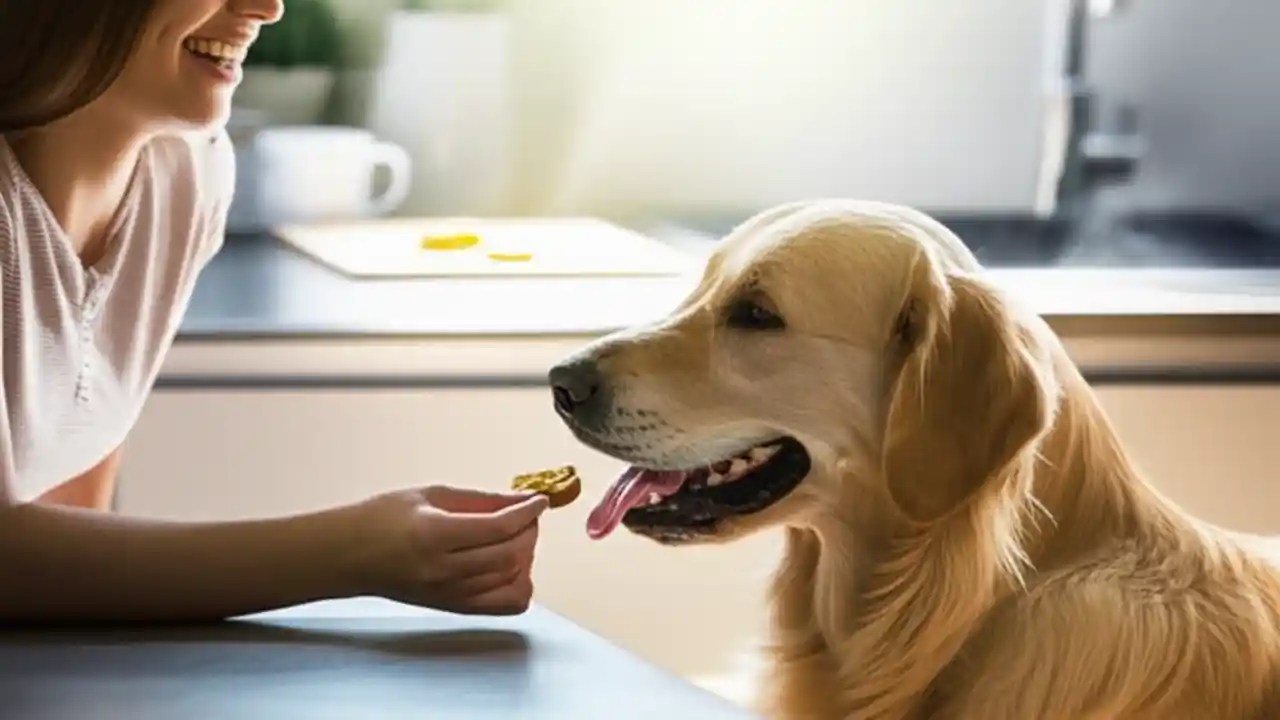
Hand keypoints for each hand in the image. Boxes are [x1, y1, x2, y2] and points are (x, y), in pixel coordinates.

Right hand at [339, 485, 549, 615]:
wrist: (348, 556)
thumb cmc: (382, 519)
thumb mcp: (430, 495)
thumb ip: (480, 499)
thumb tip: (521, 498)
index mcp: (435, 535)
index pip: (499, 526)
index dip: (527, 511)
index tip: (539, 500)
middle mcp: (444, 570)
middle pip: (511, 555)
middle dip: (529, 531)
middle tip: (526, 515)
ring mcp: (450, 594)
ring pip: (513, 580)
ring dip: (525, 555)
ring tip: (515, 537)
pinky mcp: (453, 608)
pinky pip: (504, 605)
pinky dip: (518, 585)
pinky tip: (509, 566)